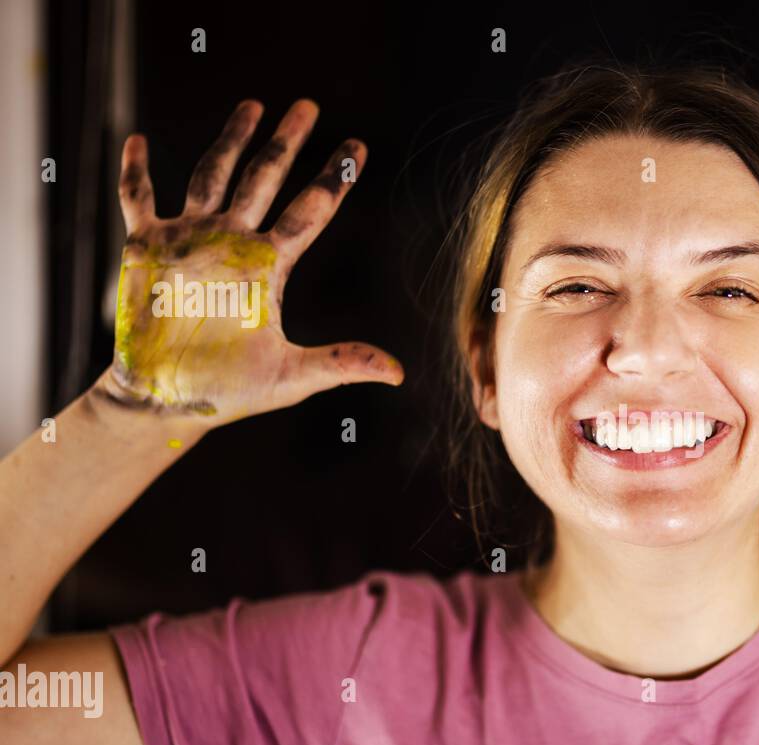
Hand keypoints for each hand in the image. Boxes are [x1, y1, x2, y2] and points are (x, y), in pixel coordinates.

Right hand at [99, 99, 402, 424]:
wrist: (167, 401)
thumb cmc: (228, 390)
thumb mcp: (291, 376)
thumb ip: (341, 364)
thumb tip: (398, 372)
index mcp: (269, 266)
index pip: (310, 211)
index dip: (334, 179)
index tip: (358, 147)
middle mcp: (234, 242)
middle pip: (266, 178)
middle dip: (286, 143)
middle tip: (308, 106)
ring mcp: (191, 240)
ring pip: (213, 175)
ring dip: (231, 140)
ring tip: (254, 105)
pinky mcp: (148, 249)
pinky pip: (138, 200)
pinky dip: (135, 172)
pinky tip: (136, 141)